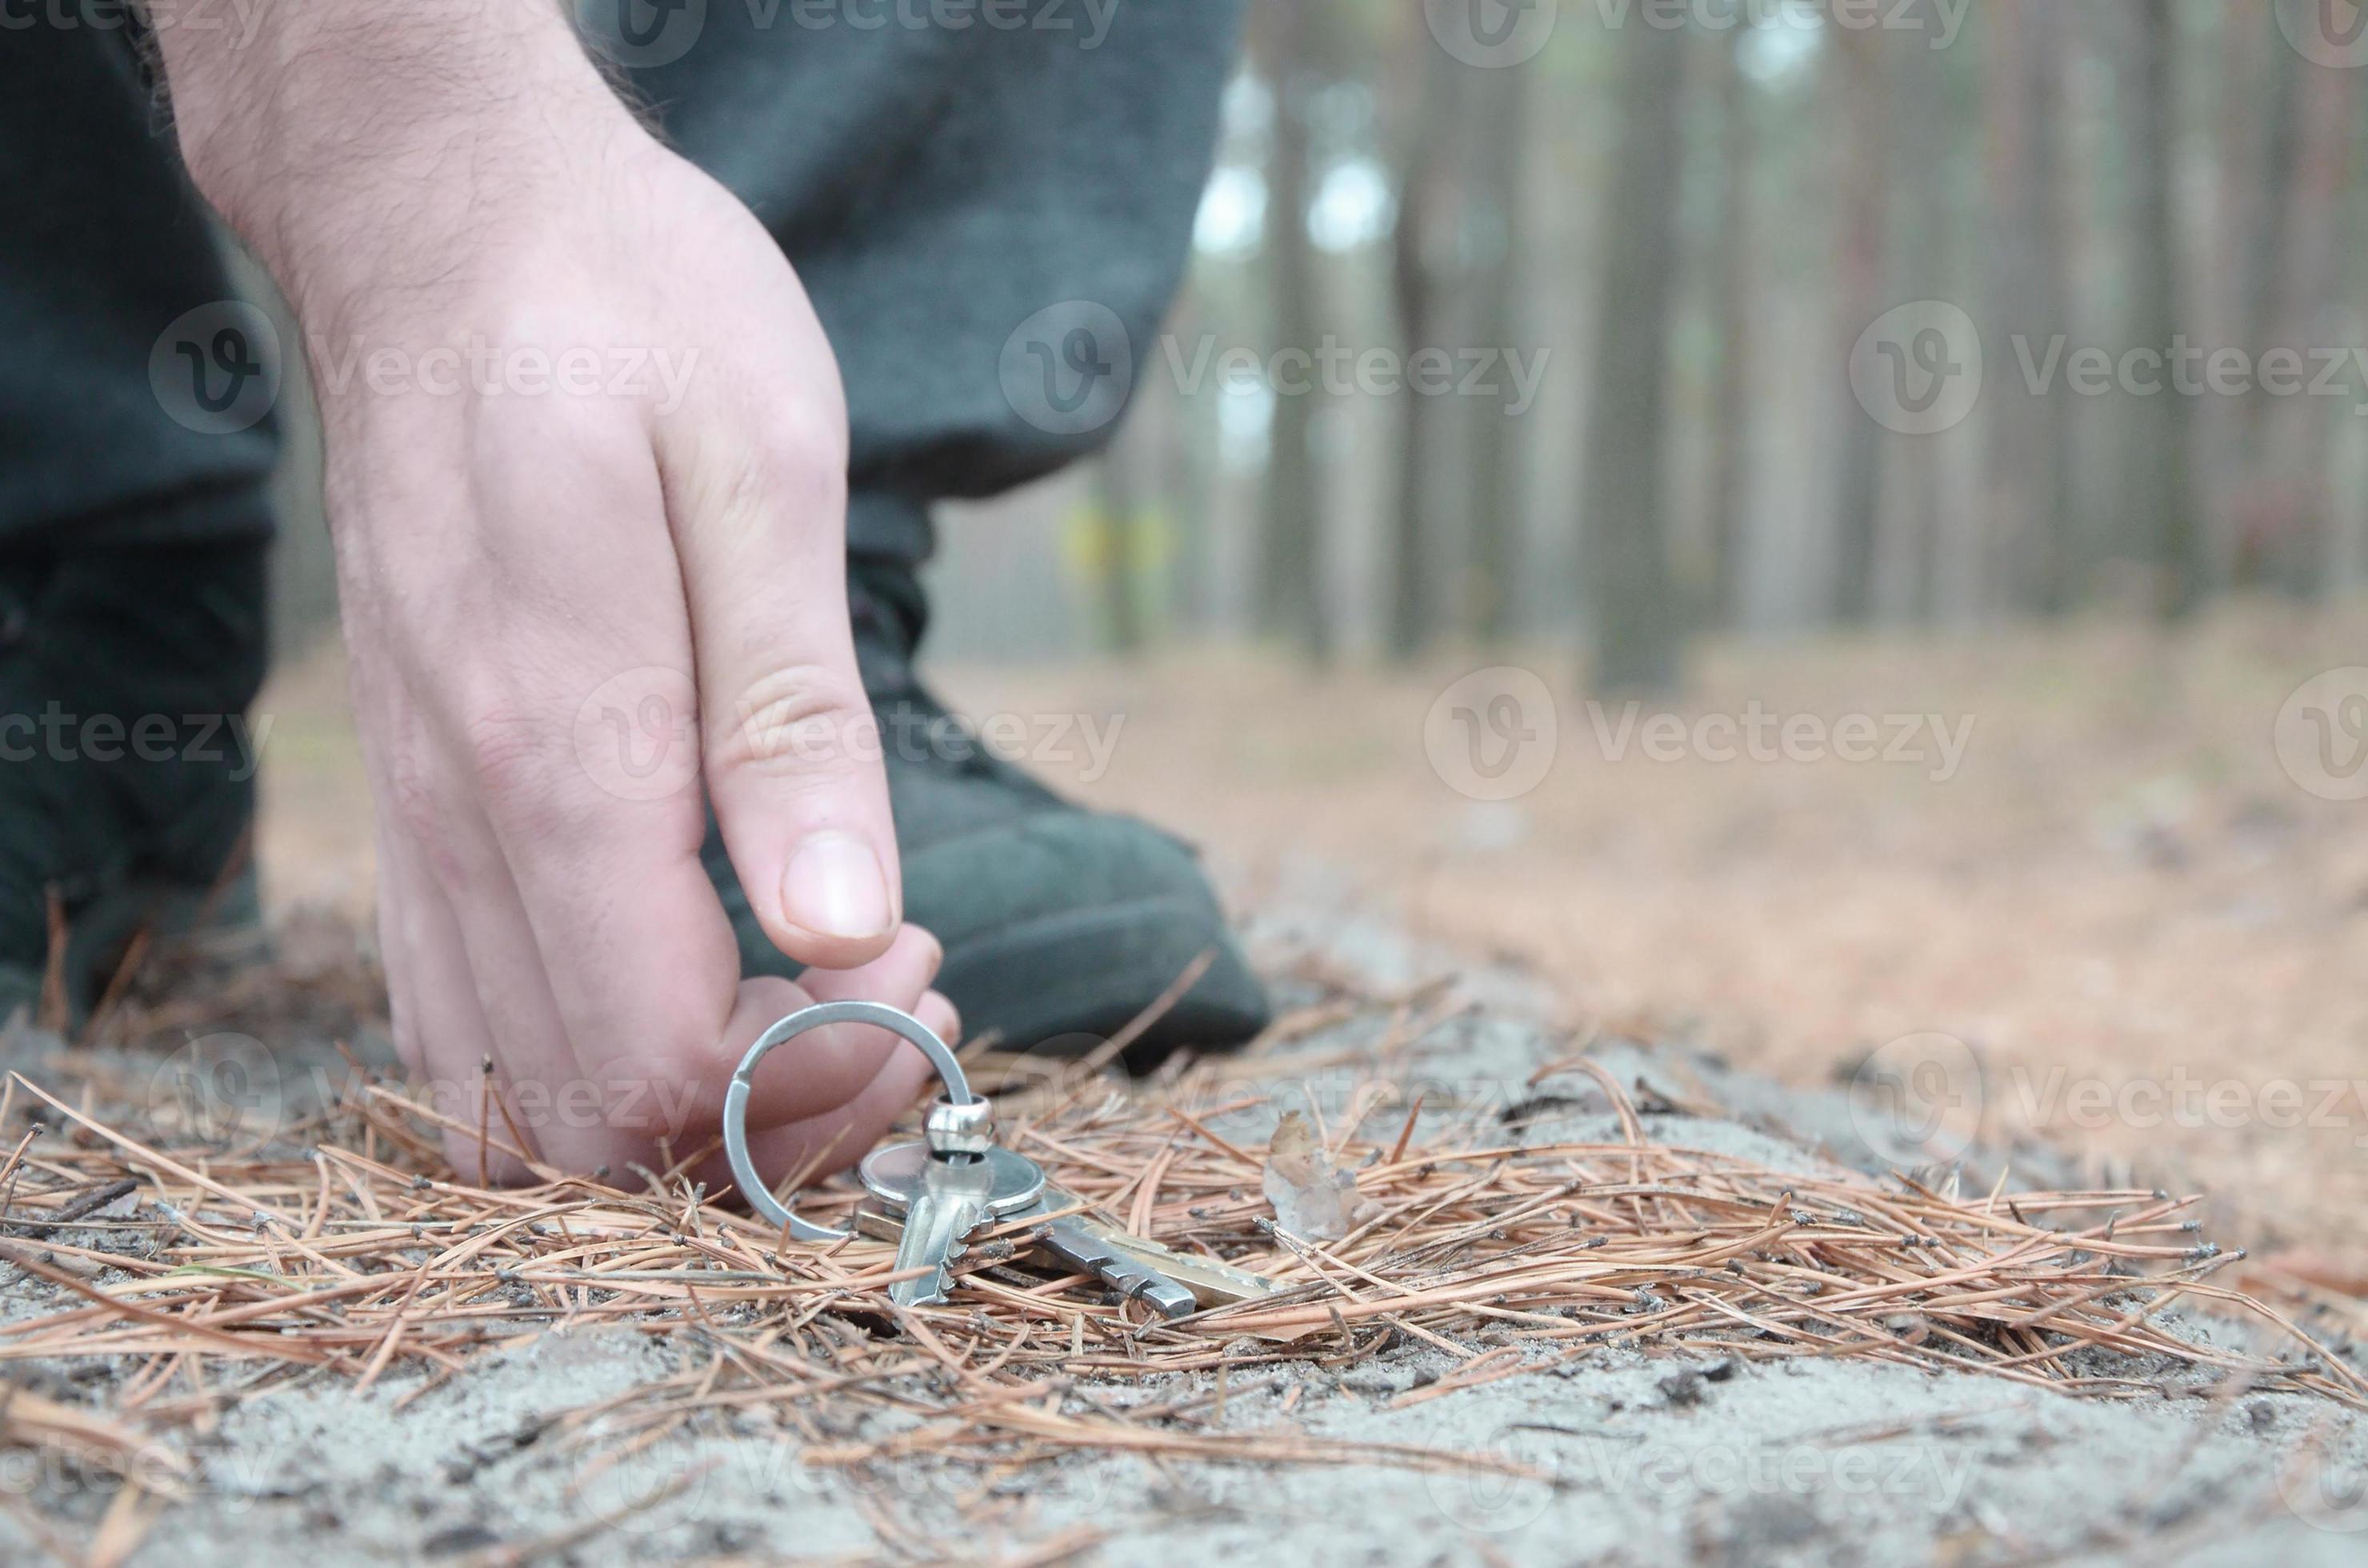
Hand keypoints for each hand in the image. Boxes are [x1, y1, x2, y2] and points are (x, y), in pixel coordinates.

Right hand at [157, 2, 938, 1182]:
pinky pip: (460, 1012)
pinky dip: (582, 1051)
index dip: (808, 1071)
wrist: (447, 220)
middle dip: (762, 1119)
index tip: (916, 955)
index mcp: (558, 750)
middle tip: (890, 984)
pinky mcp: (414, 794)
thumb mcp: (764, 479)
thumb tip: (842, 933)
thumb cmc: (629, 316)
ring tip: (806, 989)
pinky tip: (693, 959)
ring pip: (503, 1096)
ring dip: (673, 1106)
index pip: (655, 1062)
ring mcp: (416, 814)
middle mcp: (458, 816)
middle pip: (581, 1123)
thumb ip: (794, 726)